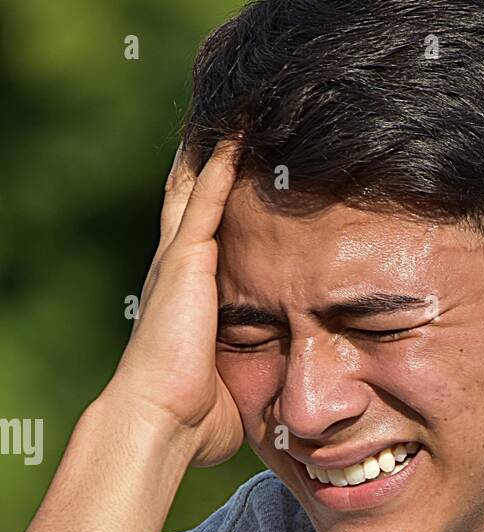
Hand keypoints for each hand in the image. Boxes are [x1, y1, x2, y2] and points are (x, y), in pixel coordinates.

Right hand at [103, 137, 245, 467]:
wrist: (159, 421)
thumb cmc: (192, 423)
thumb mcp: (228, 390)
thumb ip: (248, 381)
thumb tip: (277, 408)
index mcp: (185, 299)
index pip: (202, 238)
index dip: (212, 203)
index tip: (229, 173)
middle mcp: (177, 271)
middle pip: (193, 199)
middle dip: (207, 160)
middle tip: (228, 118)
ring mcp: (179, 261)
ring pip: (199, 186)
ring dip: (216, 148)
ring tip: (239, 108)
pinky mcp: (186, 260)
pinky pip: (209, 198)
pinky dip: (222, 162)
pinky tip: (240, 131)